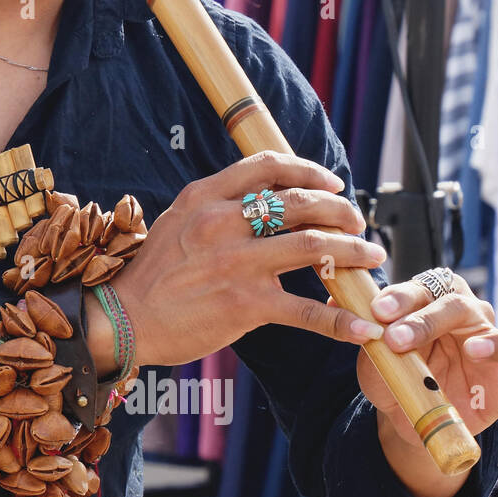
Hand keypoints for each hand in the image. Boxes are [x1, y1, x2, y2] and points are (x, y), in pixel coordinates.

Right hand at [109, 151, 389, 367]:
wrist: (124, 321)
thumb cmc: (153, 277)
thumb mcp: (177, 223)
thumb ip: (217, 208)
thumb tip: (262, 201)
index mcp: (206, 197)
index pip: (269, 167)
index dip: (310, 171)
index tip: (333, 185)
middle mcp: (223, 222)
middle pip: (302, 203)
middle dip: (343, 211)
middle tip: (360, 224)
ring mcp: (236, 263)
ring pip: (314, 245)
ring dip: (354, 251)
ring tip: (373, 258)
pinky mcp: (245, 305)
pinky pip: (305, 310)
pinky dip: (340, 321)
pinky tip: (362, 330)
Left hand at [353, 271, 497, 447]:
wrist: (408, 417)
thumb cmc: (395, 373)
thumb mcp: (372, 355)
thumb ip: (361, 331)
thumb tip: (333, 302)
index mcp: (439, 302)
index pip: (427, 289)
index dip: (403, 297)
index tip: (378, 312)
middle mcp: (475, 320)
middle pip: (463, 307)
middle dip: (428, 320)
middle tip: (398, 340)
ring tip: (474, 351)